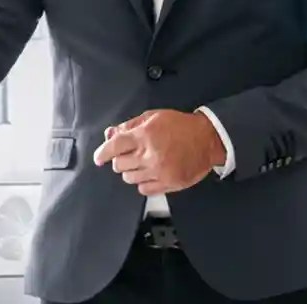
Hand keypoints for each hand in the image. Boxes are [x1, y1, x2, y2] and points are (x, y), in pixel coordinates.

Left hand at [92, 109, 225, 195]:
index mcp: (144, 135)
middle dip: (121, 159)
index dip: (102, 153)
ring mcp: (159, 172)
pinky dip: (143, 183)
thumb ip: (130, 125)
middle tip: (130, 155)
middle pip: (119, 165)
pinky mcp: (168, 184)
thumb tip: (110, 134)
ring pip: (130, 178)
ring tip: (143, 163)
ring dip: (132, 171)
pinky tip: (150, 174)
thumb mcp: (153, 117)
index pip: (114, 147)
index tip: (98, 158)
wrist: (207, 139)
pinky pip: (144, 190)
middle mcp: (149, 155)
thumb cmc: (180, 125)